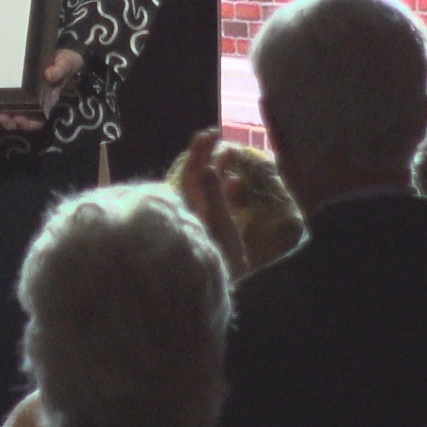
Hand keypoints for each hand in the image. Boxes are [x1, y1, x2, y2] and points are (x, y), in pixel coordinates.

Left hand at [0, 48, 83, 133]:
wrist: (55, 54)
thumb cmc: (62, 61)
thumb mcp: (66, 63)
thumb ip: (61, 68)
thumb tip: (49, 75)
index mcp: (45, 102)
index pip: (37, 119)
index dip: (29, 123)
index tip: (21, 119)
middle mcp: (30, 105)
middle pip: (18, 121)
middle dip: (9, 123)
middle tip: (1, 117)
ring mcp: (17, 100)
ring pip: (4, 116)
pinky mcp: (6, 93)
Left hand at [174, 128, 250, 278]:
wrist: (212, 293)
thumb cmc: (217, 257)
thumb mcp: (218, 224)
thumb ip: (213, 195)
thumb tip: (205, 166)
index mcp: (186, 205)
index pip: (190, 169)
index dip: (200, 149)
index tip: (214, 133)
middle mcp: (189, 211)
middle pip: (197, 178)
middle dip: (211, 158)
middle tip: (225, 144)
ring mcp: (199, 222)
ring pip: (206, 190)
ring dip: (220, 174)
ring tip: (234, 161)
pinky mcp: (210, 233)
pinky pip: (215, 205)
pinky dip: (226, 193)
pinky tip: (239, 189)